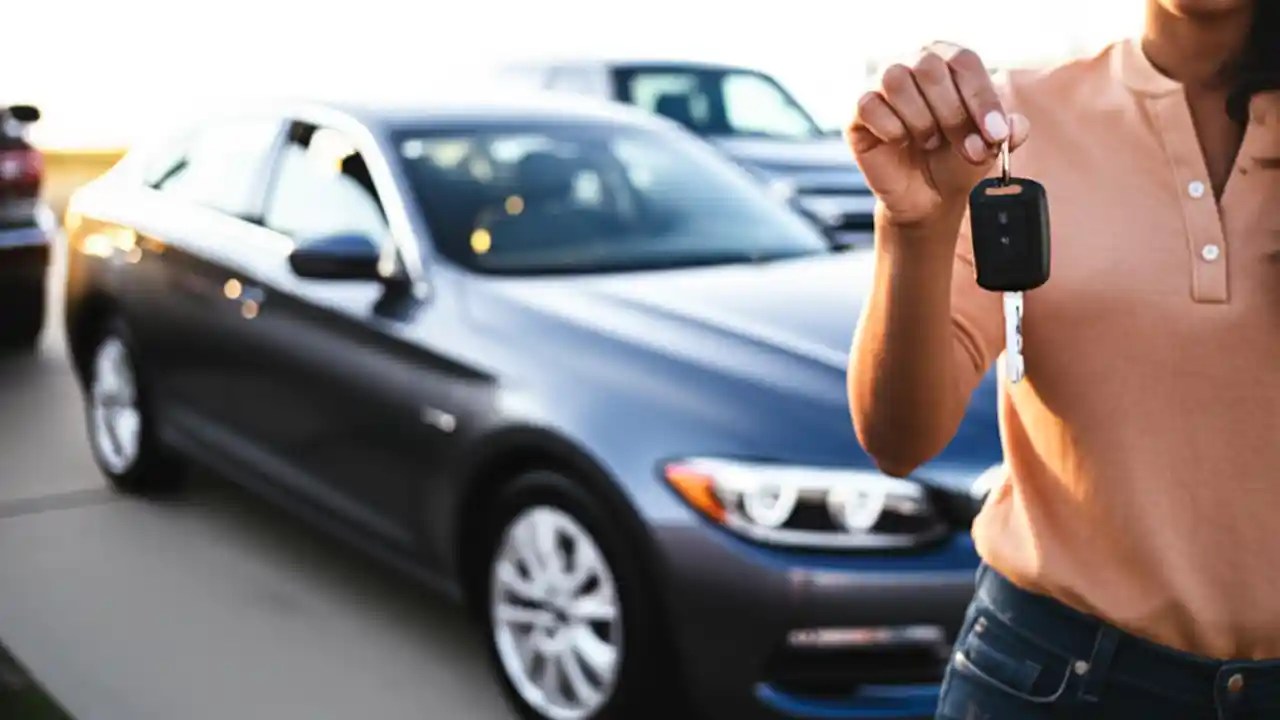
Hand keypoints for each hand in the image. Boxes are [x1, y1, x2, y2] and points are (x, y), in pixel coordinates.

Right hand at [847, 42, 1029, 226]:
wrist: (926, 196)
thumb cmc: (955, 160)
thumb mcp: (989, 146)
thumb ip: (1008, 131)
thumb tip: (1014, 126)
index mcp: (946, 60)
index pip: (963, 61)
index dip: (981, 98)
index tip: (995, 134)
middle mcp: (912, 63)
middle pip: (930, 67)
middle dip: (954, 114)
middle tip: (966, 149)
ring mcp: (880, 84)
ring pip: (897, 79)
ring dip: (921, 119)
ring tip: (930, 142)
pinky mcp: (857, 111)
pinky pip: (869, 105)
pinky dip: (891, 128)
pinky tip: (901, 142)